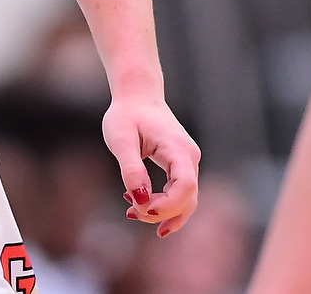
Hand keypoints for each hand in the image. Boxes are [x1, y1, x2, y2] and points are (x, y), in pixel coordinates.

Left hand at [103, 93, 200, 236]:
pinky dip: (163, 204)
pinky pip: (180, 192)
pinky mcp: (182, 166)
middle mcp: (189, 156)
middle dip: (161, 212)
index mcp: (177, 148)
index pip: (186, 185)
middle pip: (187, 198)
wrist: (138, 97)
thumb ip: (131, 168)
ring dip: (162, 212)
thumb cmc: (127, 115)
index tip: (141, 208)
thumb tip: (140, 199)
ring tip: (132, 213)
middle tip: (130, 212)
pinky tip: (139, 203)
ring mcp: (188, 162)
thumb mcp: (120, 140)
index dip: (168, 204)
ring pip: (186, 199)